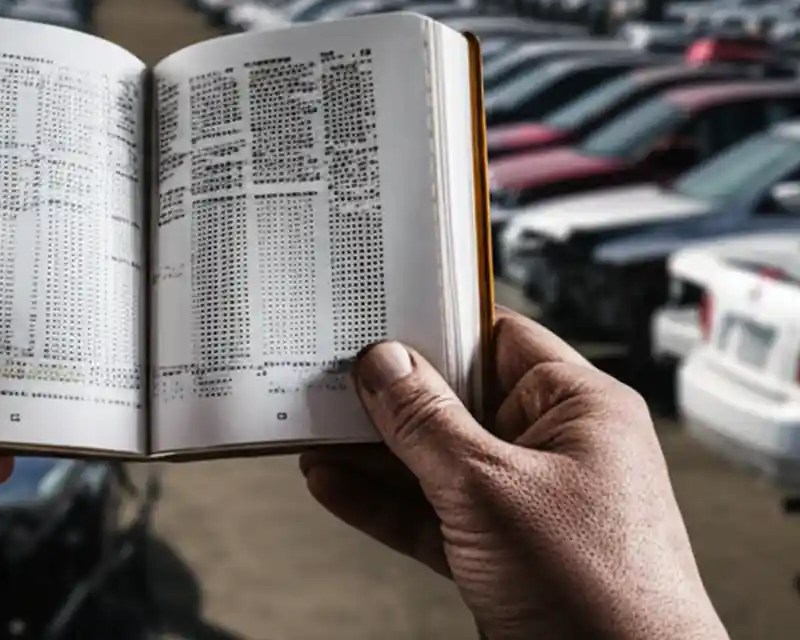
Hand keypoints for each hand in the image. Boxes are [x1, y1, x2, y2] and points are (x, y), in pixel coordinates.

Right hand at [301, 309, 727, 639]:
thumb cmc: (602, 593)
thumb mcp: (490, 488)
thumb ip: (426, 423)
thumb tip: (383, 366)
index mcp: (581, 410)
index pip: (497, 341)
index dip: (436, 328)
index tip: (377, 321)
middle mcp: (556, 450)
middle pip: (456, 403)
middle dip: (390, 399)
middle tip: (328, 381)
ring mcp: (528, 504)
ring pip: (436, 462)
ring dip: (374, 455)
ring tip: (313, 432)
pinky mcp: (502, 552)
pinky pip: (432, 513)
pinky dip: (385, 503)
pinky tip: (335, 485)